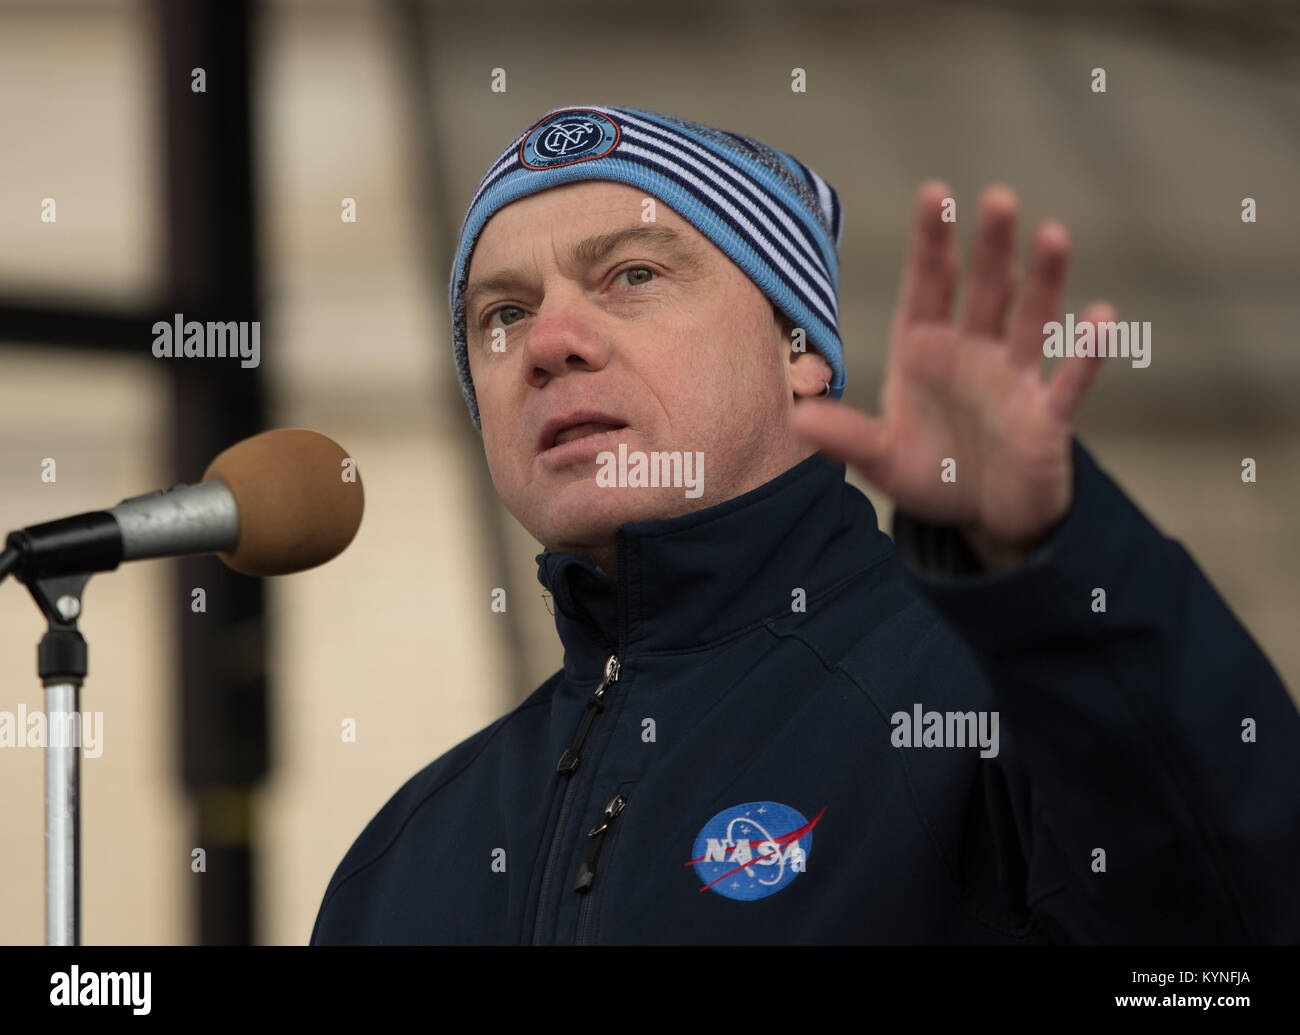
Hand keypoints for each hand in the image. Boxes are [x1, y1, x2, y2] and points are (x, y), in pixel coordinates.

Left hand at [792, 181, 1115, 572]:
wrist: (983, 516)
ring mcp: (1014, 380)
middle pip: (985, 290)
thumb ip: (847, 437)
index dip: (933, 244)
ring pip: (1032, 319)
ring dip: (1044, 281)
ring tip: (1052, 235)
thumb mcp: (882, 459)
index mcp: (925, 351)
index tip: (934, 194)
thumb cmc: (932, 473)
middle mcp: (972, 353)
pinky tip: (1101, 318)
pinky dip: (1084, 354)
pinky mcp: (1047, 416)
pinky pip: (1068, 381)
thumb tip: (799, 419)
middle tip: (997, 198)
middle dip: (991, 246)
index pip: (928, 287)